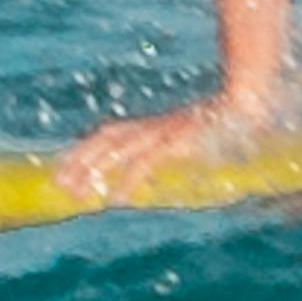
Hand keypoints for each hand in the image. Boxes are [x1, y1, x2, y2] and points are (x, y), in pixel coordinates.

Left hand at [61, 93, 257, 190]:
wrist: (245, 102)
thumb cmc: (221, 124)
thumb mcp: (190, 142)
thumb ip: (173, 154)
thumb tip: (159, 172)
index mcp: (150, 126)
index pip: (107, 135)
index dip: (83, 150)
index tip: (62, 168)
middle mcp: (150, 127)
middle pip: (104, 140)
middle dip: (78, 161)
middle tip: (56, 184)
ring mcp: (162, 132)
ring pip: (117, 150)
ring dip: (93, 170)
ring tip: (76, 192)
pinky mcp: (175, 142)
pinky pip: (145, 163)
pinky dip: (127, 179)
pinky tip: (117, 198)